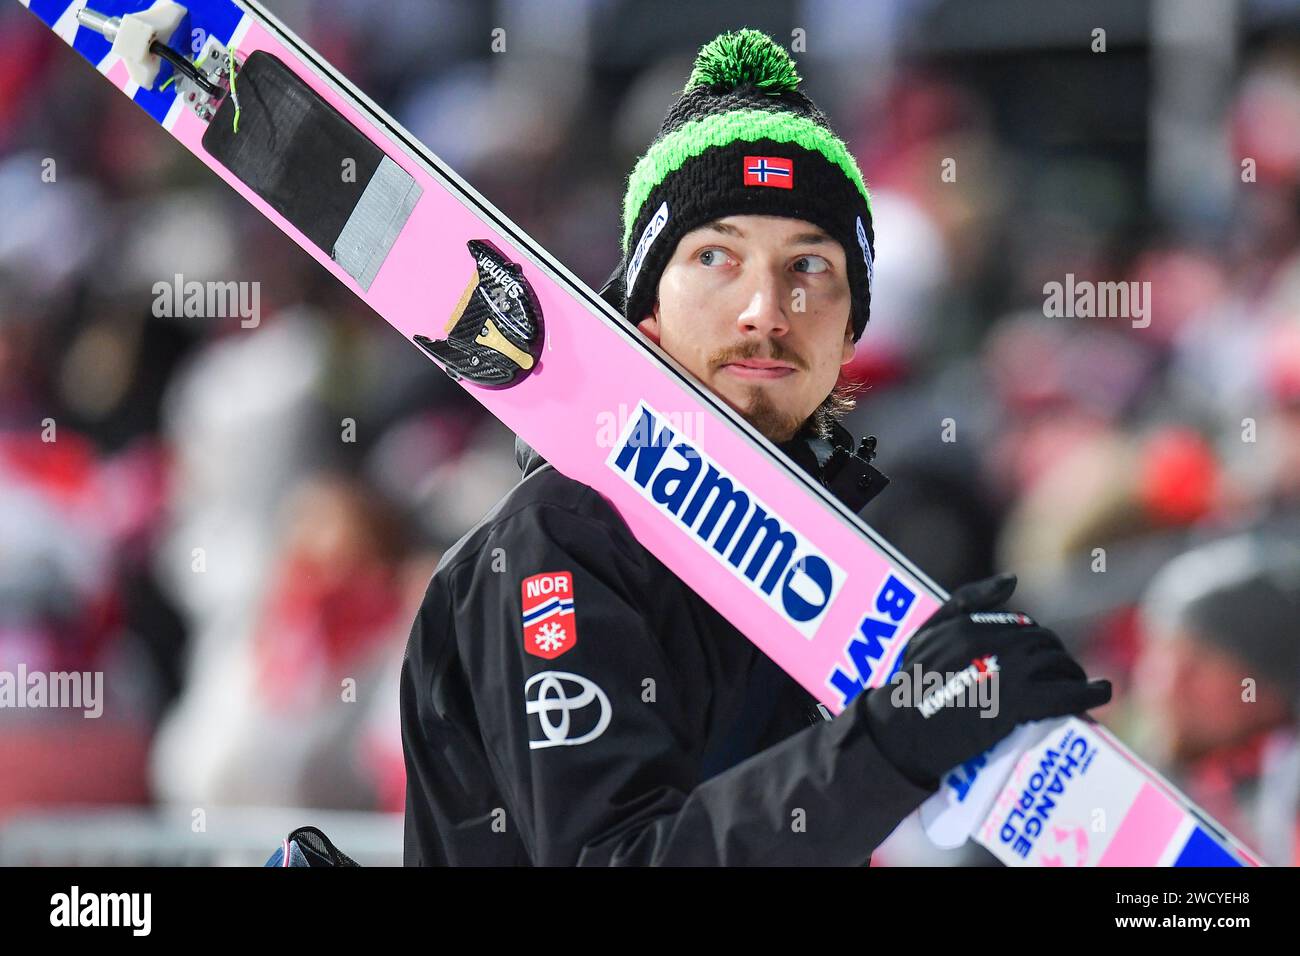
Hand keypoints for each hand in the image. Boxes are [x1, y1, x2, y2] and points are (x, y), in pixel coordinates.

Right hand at [856, 572, 1110, 789]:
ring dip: (1073, 674)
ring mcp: (1008, 672)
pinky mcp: (1019, 704)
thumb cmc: (912, 684)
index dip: (1038, 643)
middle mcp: (994, 642)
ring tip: (1077, 687)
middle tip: (1062, 675)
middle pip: (1045, 644)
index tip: (1041, 657)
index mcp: (973, 624)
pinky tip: (1101, 694)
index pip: (1022, 626)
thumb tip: (1012, 579)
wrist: (902, 731)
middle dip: (1058, 658)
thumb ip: (965, 601)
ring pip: (1058, 665)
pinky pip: (1066, 694)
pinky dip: (1090, 693)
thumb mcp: (927, 632)